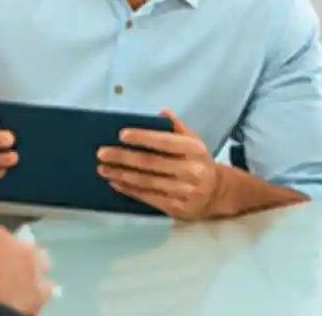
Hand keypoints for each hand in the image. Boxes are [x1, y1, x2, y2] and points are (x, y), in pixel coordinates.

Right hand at [0, 226, 53, 314]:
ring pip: (37, 267)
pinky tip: (23, 304)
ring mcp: (36, 270)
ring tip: (16, 290)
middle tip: (0, 275)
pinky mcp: (44, 292)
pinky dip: (34, 296)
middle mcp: (21, 249)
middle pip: (21, 248)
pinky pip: (41, 291)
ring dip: (29, 275)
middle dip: (14, 258)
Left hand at [96, 110, 221, 220]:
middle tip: (102, 153)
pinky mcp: (177, 208)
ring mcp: (184, 191)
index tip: (121, 134)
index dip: (143, 138)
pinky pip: (149, 198)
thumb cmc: (200, 162)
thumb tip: (161, 113)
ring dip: (121, 175)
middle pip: (151, 163)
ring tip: (103, 169)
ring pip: (147, 182)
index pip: (165, 141)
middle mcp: (191, 170)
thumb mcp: (194, 141)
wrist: (219, 192)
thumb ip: (177, 127)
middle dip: (123, 157)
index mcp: (194, 149)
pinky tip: (116, 183)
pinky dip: (130, 190)